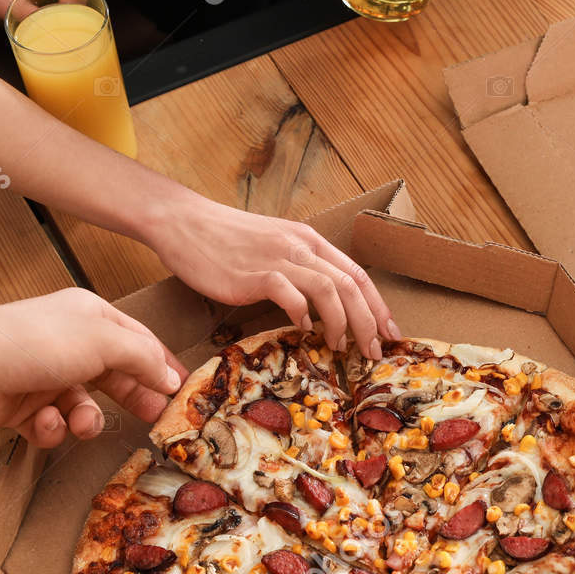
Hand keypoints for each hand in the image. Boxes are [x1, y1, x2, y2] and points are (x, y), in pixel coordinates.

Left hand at [0, 289, 185, 446]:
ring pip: (86, 407)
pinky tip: (43, 420)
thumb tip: (169, 377)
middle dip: (134, 398)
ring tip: (81, 423)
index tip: (184, 390)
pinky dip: (52, 428)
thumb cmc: (33, 342)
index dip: (163, 365)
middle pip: (117, 376)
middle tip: (156, 419)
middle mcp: (71, 344)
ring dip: (86, 420)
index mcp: (91, 317)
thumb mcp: (104, 341)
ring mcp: (46, 376)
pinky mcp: (24, 407)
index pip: (139, 341)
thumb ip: (143, 359)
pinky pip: (54, 426)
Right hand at [138, 199, 399, 358]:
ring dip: (342, 323)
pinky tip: (301, 329)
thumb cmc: (226, 240)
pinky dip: (302, 314)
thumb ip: (300, 268)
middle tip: (375, 351)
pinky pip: (291, 295)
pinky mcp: (255, 274)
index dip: (379, 306)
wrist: (184, 222)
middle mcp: (300, 246)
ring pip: (330, 290)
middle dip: (370, 322)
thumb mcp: (275, 246)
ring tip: (340, 346)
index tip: (390, 333)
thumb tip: (320, 304)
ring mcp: (279, 258)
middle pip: (351, 285)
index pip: (358, 274)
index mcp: (310, 240)